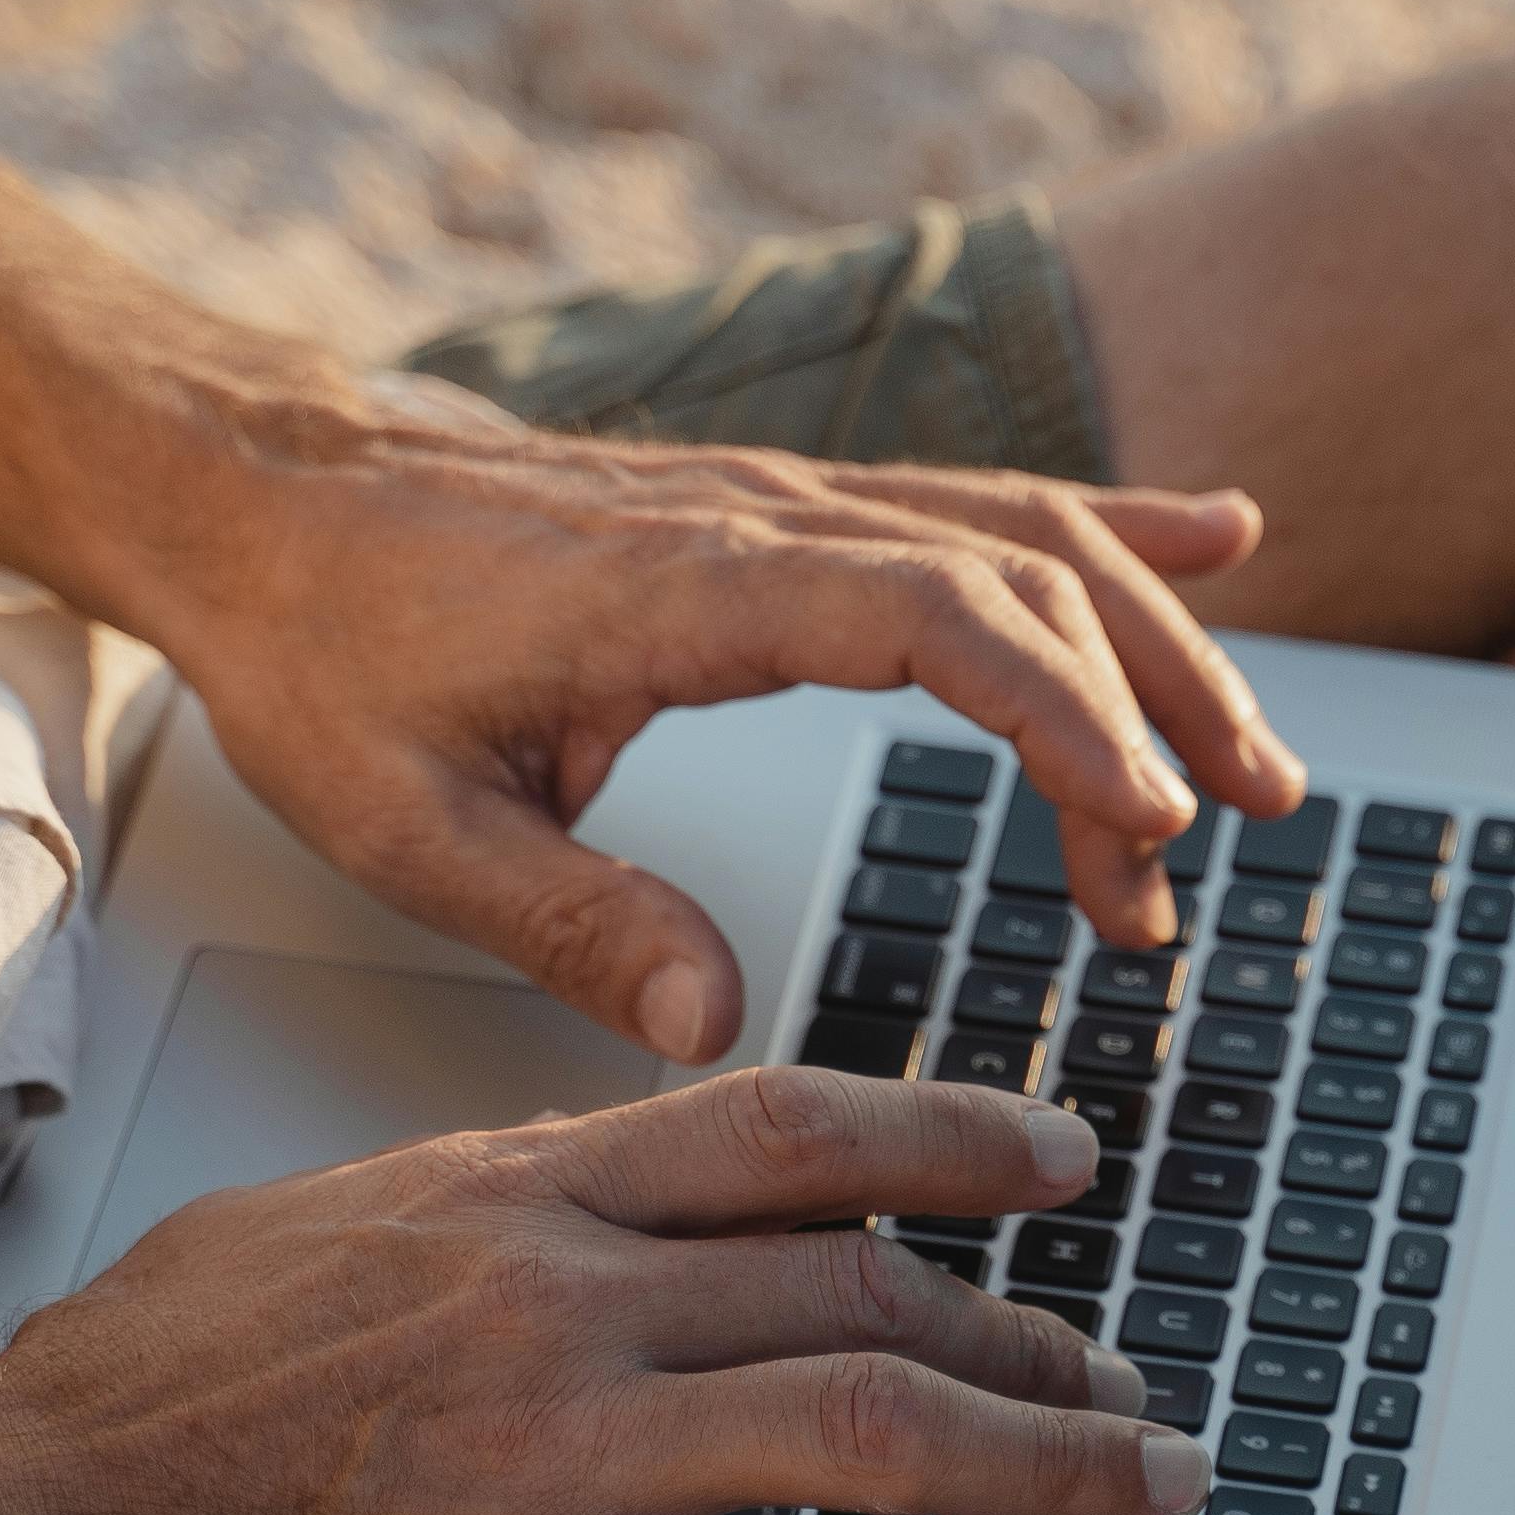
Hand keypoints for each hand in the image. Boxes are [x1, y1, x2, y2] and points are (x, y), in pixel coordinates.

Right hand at [0, 1065, 1205, 1514]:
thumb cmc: (114, 1414)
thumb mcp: (304, 1241)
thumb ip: (461, 1229)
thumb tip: (542, 1224)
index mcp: (504, 1196)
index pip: (783, 1128)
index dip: (952, 1134)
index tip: (1059, 1154)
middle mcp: (558, 1294)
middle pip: (868, 1285)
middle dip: (1035, 1344)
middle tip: (1129, 1395)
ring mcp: (557, 1446)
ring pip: (873, 1426)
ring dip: (1046, 1470)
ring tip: (1149, 1505)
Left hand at [103, 362, 1305, 1056]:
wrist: (262, 494)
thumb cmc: (322, 645)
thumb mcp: (403, 820)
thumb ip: (565, 916)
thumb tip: (707, 1020)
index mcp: (682, 587)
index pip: (929, 617)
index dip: (1057, 711)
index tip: (1141, 820)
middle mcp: (758, 518)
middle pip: (1018, 576)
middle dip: (1151, 703)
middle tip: (1227, 846)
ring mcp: (781, 502)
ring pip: (1022, 535)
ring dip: (1156, 639)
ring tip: (1252, 766)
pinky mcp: (784, 511)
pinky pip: (977, 506)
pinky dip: (1109, 531)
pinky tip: (1218, 544)